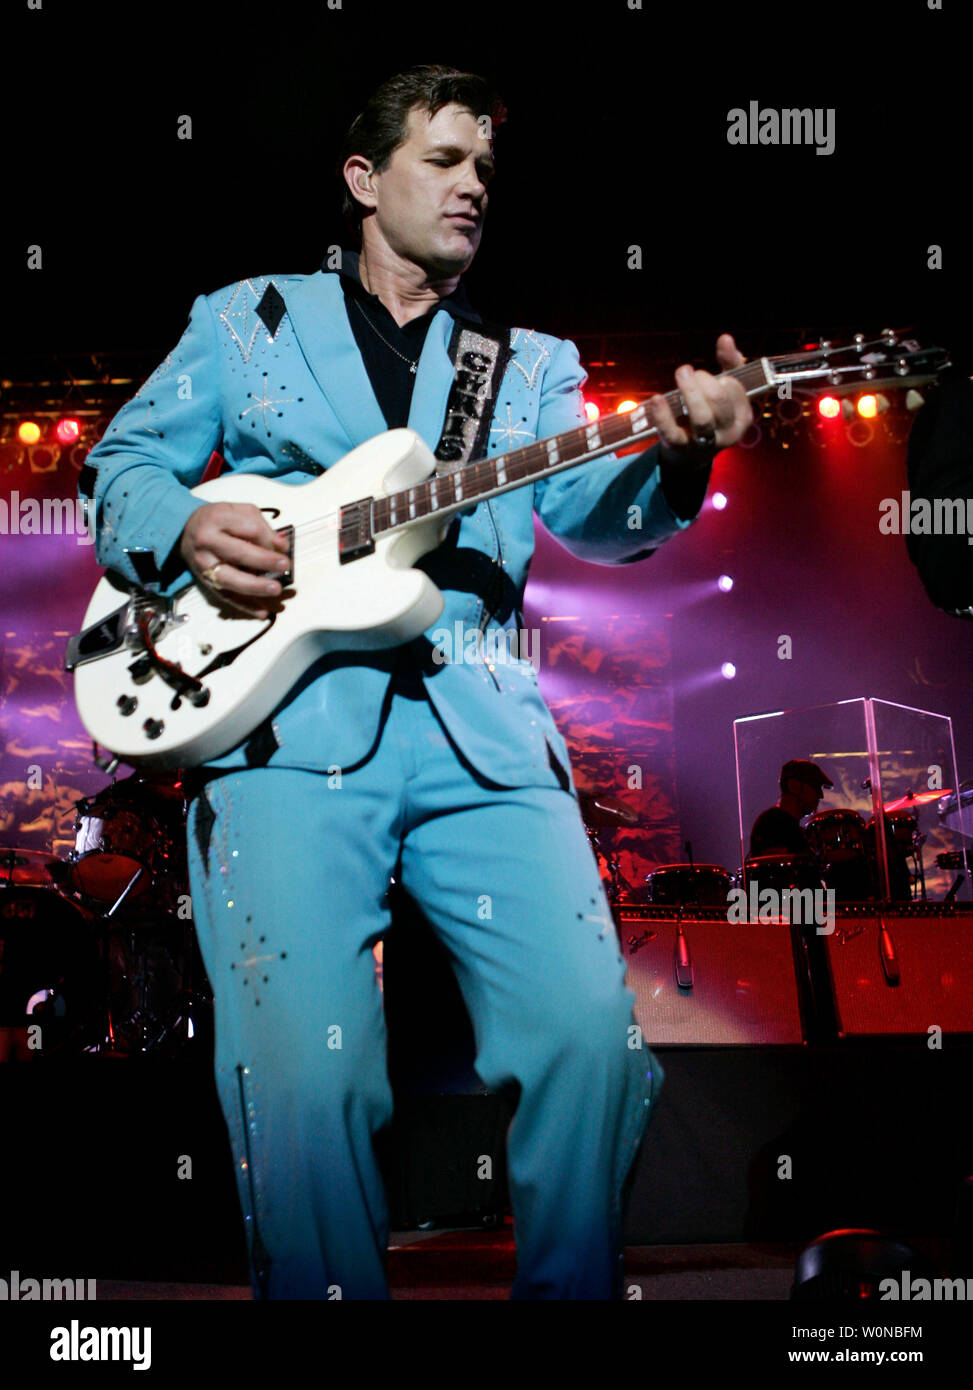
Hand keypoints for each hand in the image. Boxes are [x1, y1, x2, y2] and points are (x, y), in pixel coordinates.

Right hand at [179, 502, 290, 617]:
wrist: (186, 531)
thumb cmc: (219, 521)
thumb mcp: (239, 512)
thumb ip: (262, 526)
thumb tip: (281, 545)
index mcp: (217, 519)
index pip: (249, 529)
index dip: (269, 539)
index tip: (284, 548)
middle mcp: (207, 542)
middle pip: (238, 553)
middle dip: (264, 561)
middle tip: (284, 566)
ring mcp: (204, 564)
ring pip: (230, 578)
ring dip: (255, 586)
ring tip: (275, 589)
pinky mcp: (206, 581)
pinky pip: (225, 596)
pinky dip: (245, 605)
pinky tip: (262, 611)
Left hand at [647, 333, 752, 458]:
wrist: (691, 456)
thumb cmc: (711, 414)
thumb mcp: (726, 391)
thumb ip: (729, 363)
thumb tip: (725, 338)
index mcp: (742, 416)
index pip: (734, 391)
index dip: (720, 378)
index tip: (704, 377)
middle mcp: (727, 432)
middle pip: (719, 401)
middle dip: (704, 381)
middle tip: (686, 371)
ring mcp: (704, 442)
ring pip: (701, 417)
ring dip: (690, 391)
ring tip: (682, 372)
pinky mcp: (680, 447)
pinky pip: (672, 432)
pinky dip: (663, 415)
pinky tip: (656, 398)